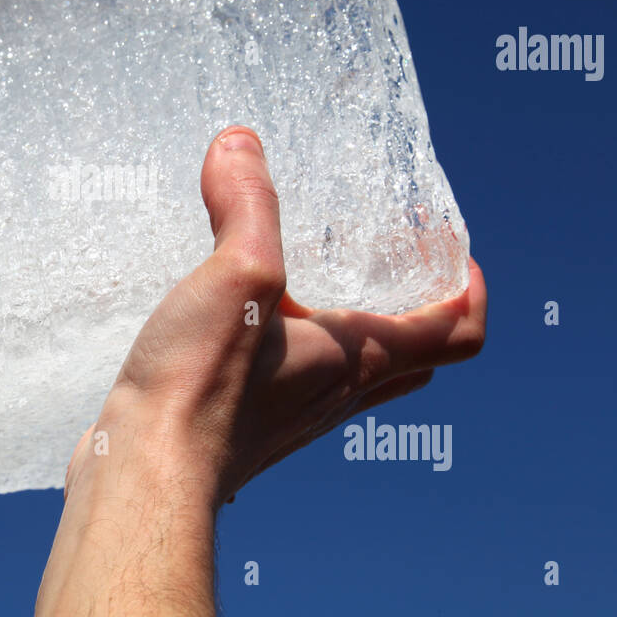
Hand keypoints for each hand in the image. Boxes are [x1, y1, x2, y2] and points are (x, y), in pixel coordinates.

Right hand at [36, 126, 485, 616]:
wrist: (145, 473)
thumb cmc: (202, 389)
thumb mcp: (238, 276)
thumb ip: (247, 206)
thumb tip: (241, 144)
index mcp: (357, 359)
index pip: (457, 333)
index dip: (471, 290)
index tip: (455, 252)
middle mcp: (337, 395)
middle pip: (413, 360)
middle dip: (418, 309)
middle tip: (390, 263)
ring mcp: (292, 418)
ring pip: (352, 375)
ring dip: (353, 329)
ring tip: (314, 279)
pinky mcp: (246, 426)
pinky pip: (293, 384)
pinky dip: (293, 348)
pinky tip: (242, 319)